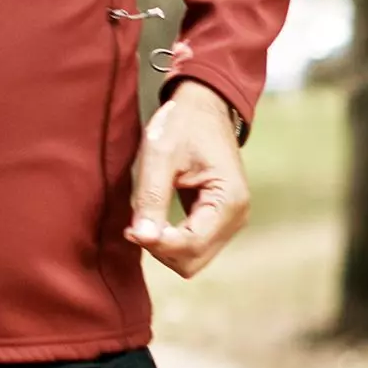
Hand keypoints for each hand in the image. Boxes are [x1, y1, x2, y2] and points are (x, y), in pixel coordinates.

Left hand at [128, 75, 251, 276]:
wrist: (203, 106)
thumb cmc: (182, 124)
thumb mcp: (160, 155)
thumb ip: (151, 197)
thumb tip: (143, 237)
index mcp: (229, 200)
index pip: (191, 246)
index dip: (158, 244)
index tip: (130, 229)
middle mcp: (237, 216)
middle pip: (192, 261)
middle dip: (161, 249)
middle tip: (134, 225)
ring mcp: (230, 220)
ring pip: (192, 258)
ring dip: (164, 246)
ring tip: (142, 220)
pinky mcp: (218, 219)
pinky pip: (193, 246)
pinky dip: (171, 241)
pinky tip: (153, 220)